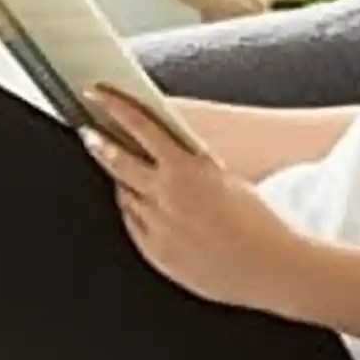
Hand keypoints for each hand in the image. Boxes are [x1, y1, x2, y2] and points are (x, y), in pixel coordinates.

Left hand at [80, 83, 306, 313]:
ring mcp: (157, 225)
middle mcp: (166, 195)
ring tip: (119, 168)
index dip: (114, 105)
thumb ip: (192, 162)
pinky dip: (134, 211)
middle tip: (89, 132)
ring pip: (124, 195)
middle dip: (100, 143)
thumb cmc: (257, 220)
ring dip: (121, 179)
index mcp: (187, 168)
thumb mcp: (227, 177)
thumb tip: (168, 149)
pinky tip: (138, 205)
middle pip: (118, 161)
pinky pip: (133, 225)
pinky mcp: (156, 253)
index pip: (140, 125)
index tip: (95, 93)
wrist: (270, 266)